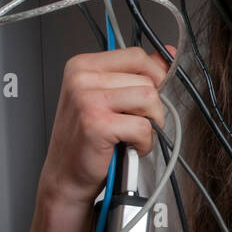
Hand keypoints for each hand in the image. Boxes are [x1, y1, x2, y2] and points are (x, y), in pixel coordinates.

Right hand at [39, 46, 174, 206]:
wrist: (65, 176)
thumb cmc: (86, 140)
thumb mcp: (109, 98)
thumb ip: (137, 74)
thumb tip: (166, 55)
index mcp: (83, 65)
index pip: (136, 55)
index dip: (154, 76)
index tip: (149, 96)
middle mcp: (82, 78)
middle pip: (146, 79)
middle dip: (151, 107)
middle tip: (132, 124)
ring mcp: (88, 99)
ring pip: (149, 99)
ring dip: (150, 124)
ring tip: (130, 135)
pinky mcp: (97, 123)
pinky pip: (144, 126)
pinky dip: (144, 143)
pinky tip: (128, 147)